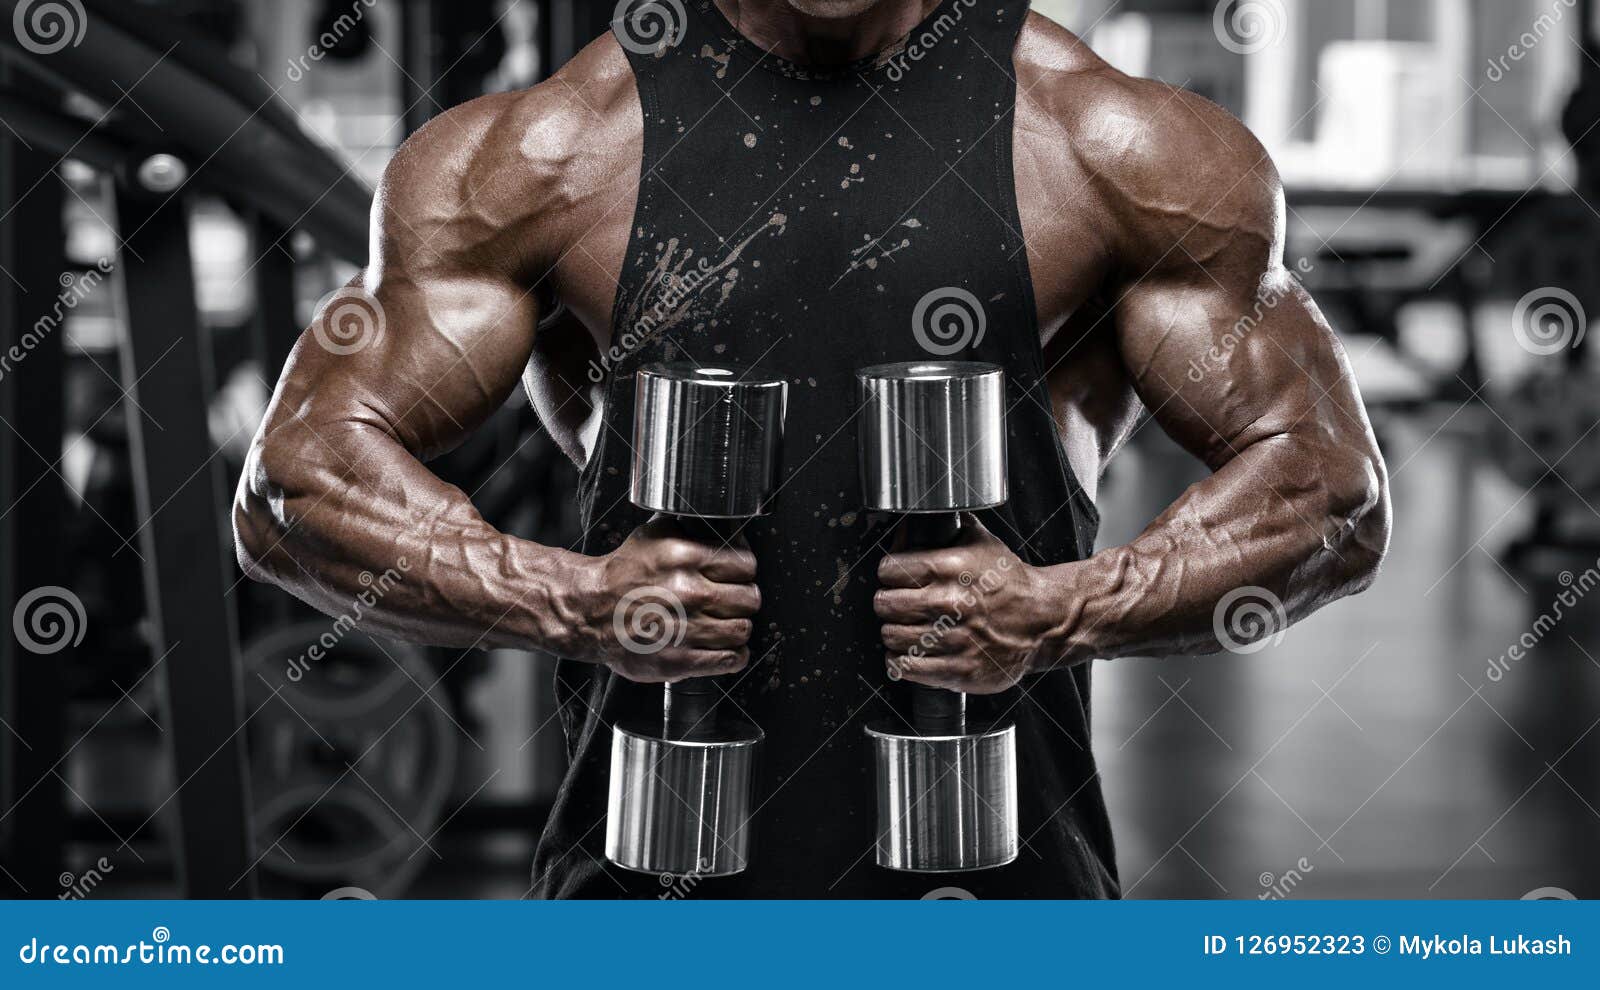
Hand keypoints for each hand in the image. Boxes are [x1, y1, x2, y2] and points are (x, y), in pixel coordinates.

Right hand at [567, 516, 759, 682]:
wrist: (591, 611)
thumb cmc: (624, 575)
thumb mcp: (655, 536)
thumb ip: (693, 532)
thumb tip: (728, 533)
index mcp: (685, 558)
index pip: (746, 565)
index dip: (744, 570)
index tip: (737, 576)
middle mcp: (688, 592)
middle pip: (749, 599)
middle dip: (743, 599)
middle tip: (732, 601)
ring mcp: (685, 629)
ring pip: (742, 629)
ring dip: (737, 626)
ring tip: (725, 624)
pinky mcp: (680, 660)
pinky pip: (730, 659)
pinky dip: (734, 654)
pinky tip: (724, 647)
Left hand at [874, 514, 1062, 693]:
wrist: (1046, 620)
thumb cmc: (1011, 583)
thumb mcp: (983, 544)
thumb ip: (949, 530)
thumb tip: (913, 523)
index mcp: (949, 568)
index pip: (888, 569)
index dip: (887, 573)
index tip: (892, 579)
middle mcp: (948, 603)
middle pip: (885, 604)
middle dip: (886, 603)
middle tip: (894, 605)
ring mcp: (953, 639)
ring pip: (892, 637)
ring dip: (892, 633)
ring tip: (902, 630)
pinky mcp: (960, 670)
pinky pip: (907, 667)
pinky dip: (900, 661)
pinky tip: (907, 654)